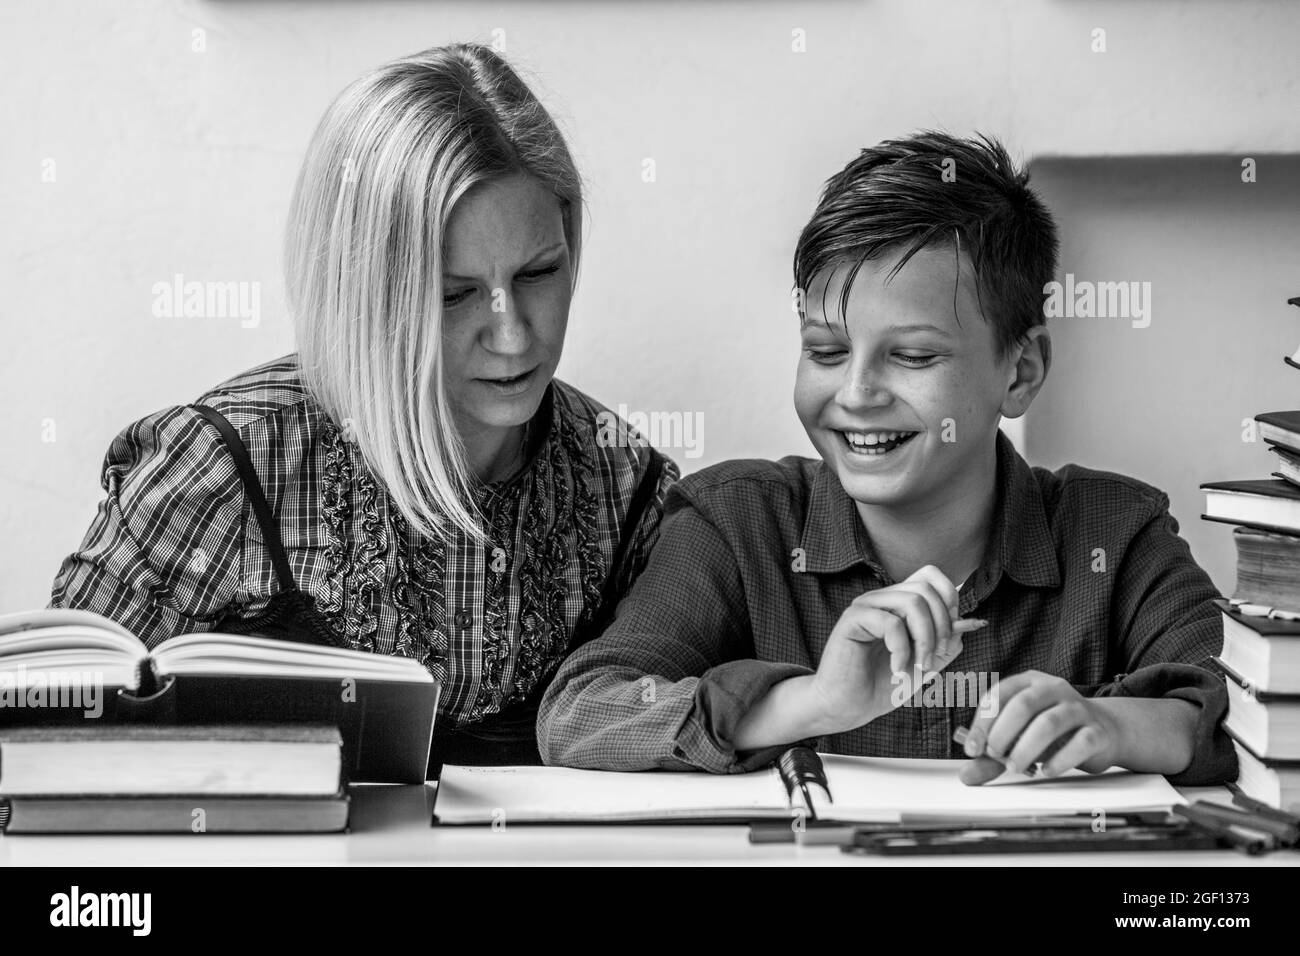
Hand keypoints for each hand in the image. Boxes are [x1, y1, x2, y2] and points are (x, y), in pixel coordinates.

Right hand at [809, 565, 963, 733]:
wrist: (847, 707)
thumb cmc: (882, 685)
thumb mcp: (926, 663)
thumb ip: (947, 642)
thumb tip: (969, 621)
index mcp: (898, 602)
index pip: (931, 575)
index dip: (949, 600)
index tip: (950, 635)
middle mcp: (881, 598)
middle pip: (926, 588)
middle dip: (942, 626)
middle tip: (935, 659)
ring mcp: (865, 606)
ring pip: (912, 602)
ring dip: (925, 639)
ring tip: (919, 667)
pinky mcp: (852, 620)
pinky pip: (891, 622)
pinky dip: (902, 650)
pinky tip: (896, 670)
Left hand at [958, 671, 1123, 784]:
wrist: (1105, 731)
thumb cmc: (1054, 733)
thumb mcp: (1020, 738)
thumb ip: (992, 755)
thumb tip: (966, 775)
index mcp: (1029, 682)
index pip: (999, 694)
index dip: (982, 722)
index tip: (973, 749)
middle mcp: (1053, 688)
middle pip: (1022, 705)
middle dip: (1002, 733)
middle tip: (994, 755)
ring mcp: (1078, 708)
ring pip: (1048, 723)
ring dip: (1025, 749)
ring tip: (1014, 767)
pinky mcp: (1098, 731)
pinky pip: (1079, 743)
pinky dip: (1059, 760)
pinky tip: (1045, 771)